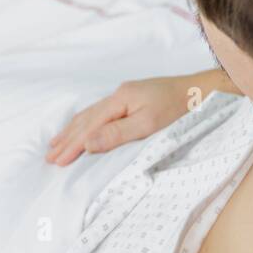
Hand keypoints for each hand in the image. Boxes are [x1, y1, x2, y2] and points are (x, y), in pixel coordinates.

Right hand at [45, 70, 236, 164]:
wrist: (203, 90)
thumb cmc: (179, 109)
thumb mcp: (148, 124)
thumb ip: (117, 134)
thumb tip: (86, 142)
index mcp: (120, 99)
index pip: (89, 126)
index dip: (72, 145)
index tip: (56, 162)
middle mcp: (120, 94)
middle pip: (87, 119)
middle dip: (67, 138)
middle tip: (49, 156)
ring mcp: (127, 95)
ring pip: (92, 114)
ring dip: (74, 129)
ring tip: (57, 142)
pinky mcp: (134, 99)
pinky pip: (102, 112)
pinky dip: (87, 123)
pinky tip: (85, 126)